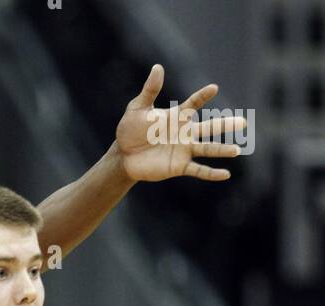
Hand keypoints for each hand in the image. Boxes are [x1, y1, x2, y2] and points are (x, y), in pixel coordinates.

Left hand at [116, 64, 243, 182]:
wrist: (124, 155)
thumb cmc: (130, 129)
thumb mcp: (138, 108)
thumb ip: (150, 90)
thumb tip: (158, 67)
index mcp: (177, 116)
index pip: (194, 103)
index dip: (203, 96)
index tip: (214, 89)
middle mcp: (185, 133)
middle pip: (209, 128)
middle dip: (226, 125)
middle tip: (244, 123)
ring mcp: (183, 150)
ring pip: (207, 149)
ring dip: (222, 150)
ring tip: (237, 150)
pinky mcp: (179, 166)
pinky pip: (198, 170)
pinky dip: (211, 173)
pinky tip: (225, 175)